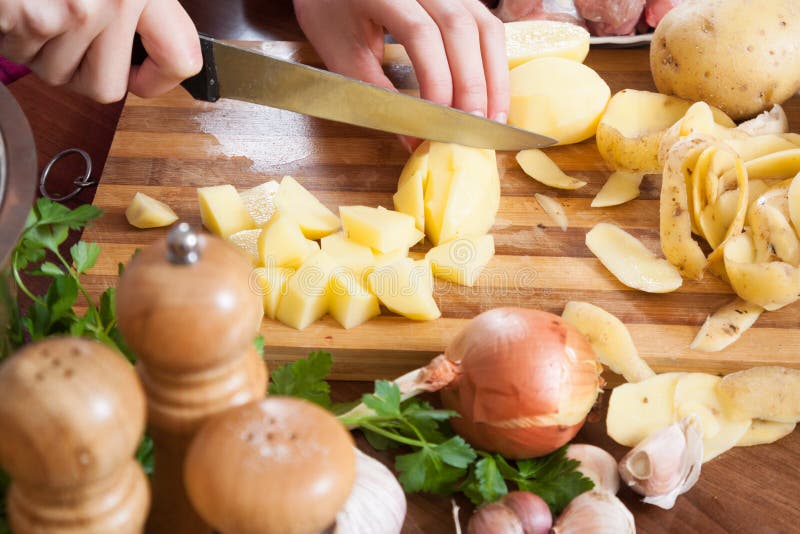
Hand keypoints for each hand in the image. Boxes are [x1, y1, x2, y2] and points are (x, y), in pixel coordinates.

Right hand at [0, 0, 201, 101]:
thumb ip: (143, 9)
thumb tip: (165, 58)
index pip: (181, 60)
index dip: (159, 80)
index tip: (142, 76)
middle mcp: (114, 0)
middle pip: (107, 89)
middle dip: (83, 72)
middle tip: (69, 35)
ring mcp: (71, 11)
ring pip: (59, 75)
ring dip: (44, 50)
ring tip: (38, 6)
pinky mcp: (30, 17)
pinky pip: (23, 56)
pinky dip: (15, 36)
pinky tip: (19, 5)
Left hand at [293, 0, 508, 150]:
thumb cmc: (333, 18)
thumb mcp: (344, 59)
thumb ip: (378, 97)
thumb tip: (415, 141)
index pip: (421, 34)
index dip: (437, 80)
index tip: (440, 122)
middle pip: (461, 28)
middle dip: (472, 84)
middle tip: (473, 129)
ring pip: (483, 26)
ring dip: (493, 76)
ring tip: (491, 118)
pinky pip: (487, 26)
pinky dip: (494, 63)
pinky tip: (491, 95)